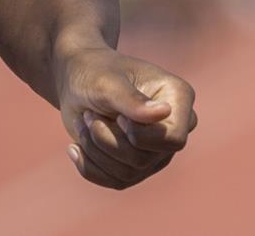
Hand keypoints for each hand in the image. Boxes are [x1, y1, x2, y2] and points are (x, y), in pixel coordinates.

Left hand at [55, 47, 196, 189]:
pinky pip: (116, 182)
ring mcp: (157, 149)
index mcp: (177, 97)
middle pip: (145, 159)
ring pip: (128, 173)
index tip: (117, 117)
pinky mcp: (137, 165)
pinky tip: (76, 147)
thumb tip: (163, 113)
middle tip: (90, 115)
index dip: (140, 136)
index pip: (173, 138)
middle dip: (107, 140)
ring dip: (95, 150)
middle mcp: (173, 126)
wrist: (77, 81)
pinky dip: (89, 166)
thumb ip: (132, 99)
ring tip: (85, 123)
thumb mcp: (107, 83)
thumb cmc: (94, 72)